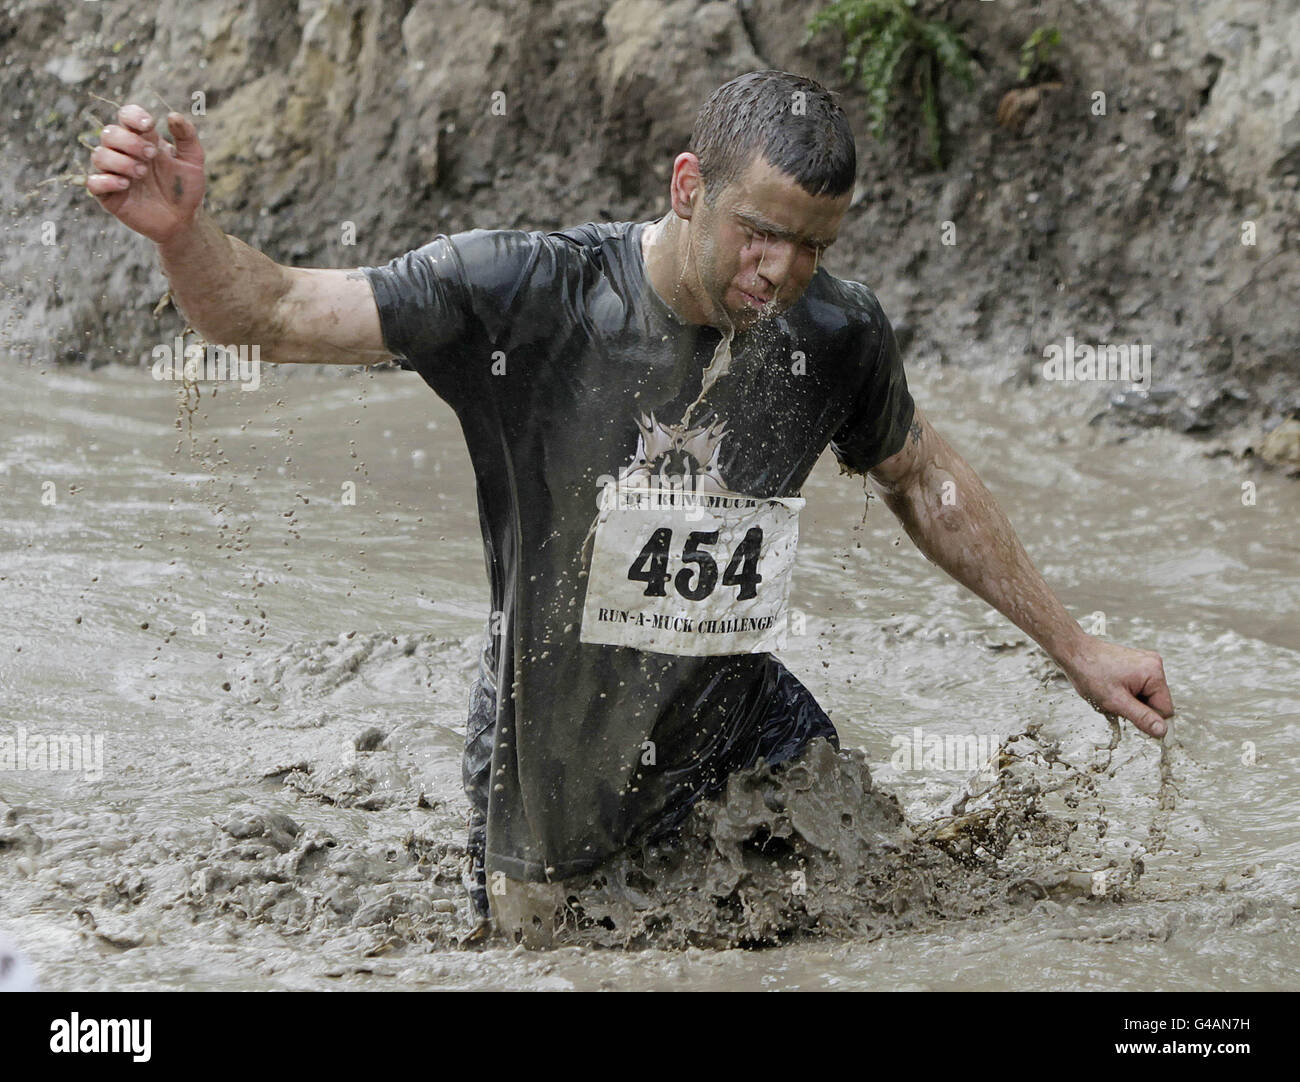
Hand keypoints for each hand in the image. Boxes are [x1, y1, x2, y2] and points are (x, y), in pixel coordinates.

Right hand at [86, 104, 204, 244]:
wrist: (184, 220)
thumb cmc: (185, 189)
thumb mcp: (193, 161)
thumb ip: (187, 137)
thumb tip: (172, 115)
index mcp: (142, 140)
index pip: (125, 116)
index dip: (132, 115)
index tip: (148, 125)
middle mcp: (124, 153)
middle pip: (109, 133)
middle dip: (129, 141)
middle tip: (151, 155)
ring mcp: (114, 173)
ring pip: (99, 155)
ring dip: (120, 160)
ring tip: (142, 173)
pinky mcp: (109, 195)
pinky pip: (93, 183)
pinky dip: (106, 180)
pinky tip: (125, 184)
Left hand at [1061, 635, 1174, 737]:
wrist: (1074, 652)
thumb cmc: (1090, 674)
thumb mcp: (1116, 702)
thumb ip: (1142, 718)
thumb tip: (1163, 731)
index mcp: (1154, 673)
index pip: (1165, 710)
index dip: (1149, 720)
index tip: (1130, 721)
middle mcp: (1154, 665)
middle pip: (1156, 703)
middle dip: (1137, 709)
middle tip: (1115, 703)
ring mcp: (1146, 663)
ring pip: (1146, 696)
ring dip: (1130, 701)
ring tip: (1111, 694)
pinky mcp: (1137, 663)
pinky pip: (1139, 687)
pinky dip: (1127, 693)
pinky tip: (1112, 687)